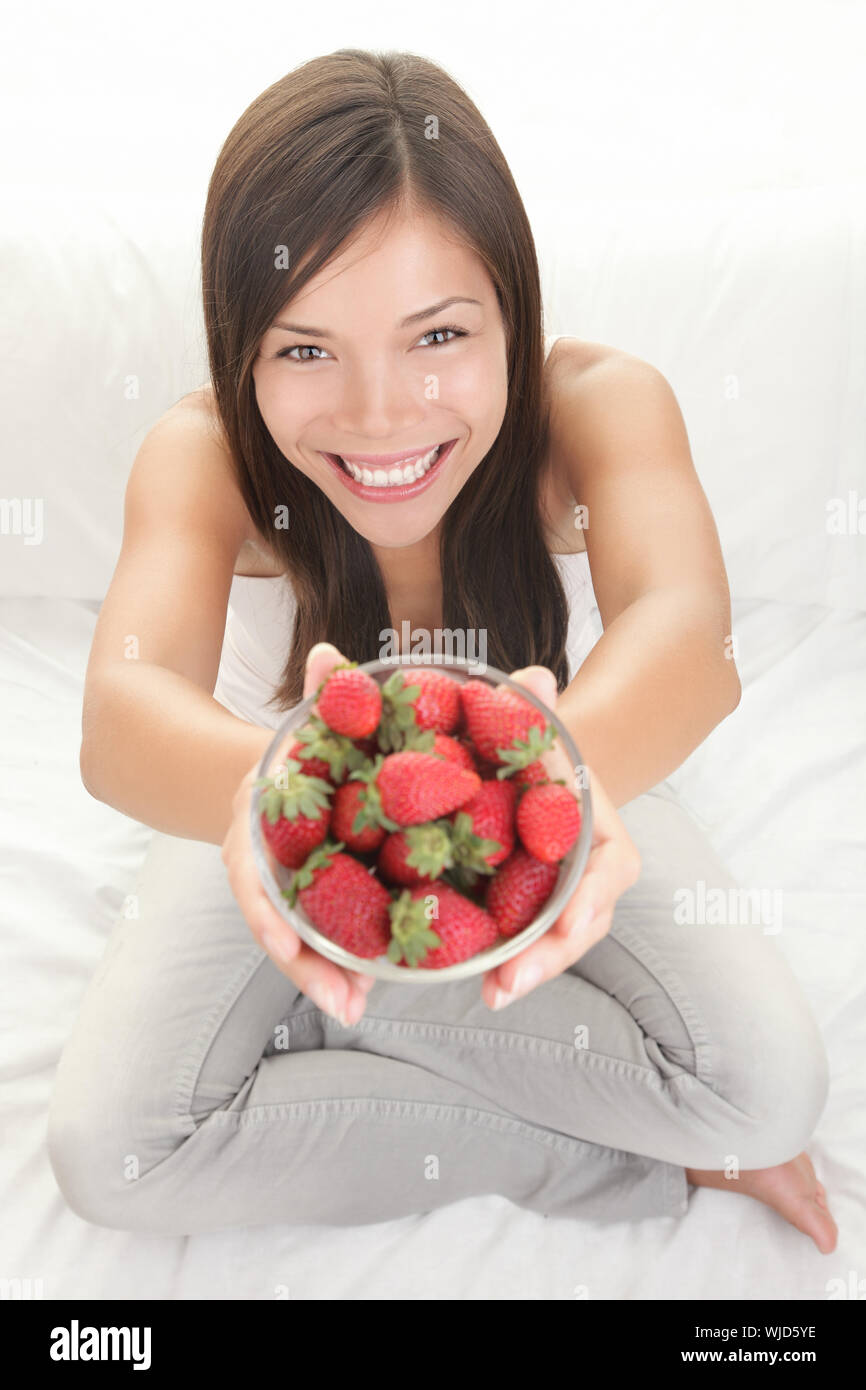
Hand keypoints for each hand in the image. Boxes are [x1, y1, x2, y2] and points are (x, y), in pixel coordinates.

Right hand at [221, 642, 375, 1027]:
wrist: (288, 769)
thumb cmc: (307, 747)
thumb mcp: (314, 721)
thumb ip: (324, 695)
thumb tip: (326, 654)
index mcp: (259, 823)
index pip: (251, 874)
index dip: (268, 911)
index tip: (284, 944)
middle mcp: (266, 863)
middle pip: (279, 923)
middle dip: (307, 965)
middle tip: (344, 1000)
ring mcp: (293, 887)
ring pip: (304, 939)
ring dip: (329, 976)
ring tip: (359, 1006)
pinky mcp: (324, 901)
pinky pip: (332, 936)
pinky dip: (346, 963)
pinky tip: (371, 989)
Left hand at [480, 664, 641, 1011]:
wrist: (525, 771)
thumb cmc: (534, 748)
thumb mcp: (536, 724)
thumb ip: (535, 704)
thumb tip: (533, 679)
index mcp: (599, 831)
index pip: (613, 867)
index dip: (595, 894)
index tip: (576, 919)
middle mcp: (584, 875)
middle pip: (580, 924)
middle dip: (549, 955)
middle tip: (510, 981)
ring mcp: (552, 901)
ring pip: (549, 945)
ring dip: (523, 972)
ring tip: (492, 993)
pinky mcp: (515, 915)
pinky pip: (512, 943)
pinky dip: (495, 964)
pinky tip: (473, 985)